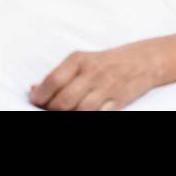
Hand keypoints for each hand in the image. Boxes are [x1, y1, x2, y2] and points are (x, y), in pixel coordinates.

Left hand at [28, 42, 160, 110]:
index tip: (35, 100)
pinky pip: (99, 114)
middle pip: (64, 100)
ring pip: (80, 110)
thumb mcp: (81, 60)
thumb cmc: (105, 62)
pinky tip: (82, 113)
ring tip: (65, 111)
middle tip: (48, 109)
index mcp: (78, 60)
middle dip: (52, 109)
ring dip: (68, 114)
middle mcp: (92, 73)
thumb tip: (34, 89)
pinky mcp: (118, 101)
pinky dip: (88, 116)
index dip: (41, 94)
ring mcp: (106, 88)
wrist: (141, 61)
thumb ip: (60, 74)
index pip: (53, 80)